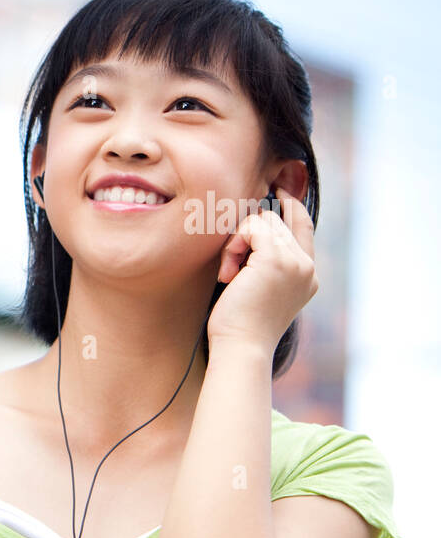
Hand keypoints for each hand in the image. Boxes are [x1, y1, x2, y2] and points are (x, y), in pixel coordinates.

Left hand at [208, 185, 318, 352]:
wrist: (241, 347)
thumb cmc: (239, 326)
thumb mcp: (260, 291)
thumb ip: (267, 264)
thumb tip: (255, 229)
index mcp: (307, 276)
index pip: (304, 228)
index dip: (292, 206)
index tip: (279, 191)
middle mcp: (307, 267)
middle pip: (277, 221)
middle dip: (247, 236)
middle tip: (230, 268)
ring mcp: (296, 262)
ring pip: (263, 221)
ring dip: (237, 243)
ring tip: (229, 274)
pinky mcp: (277, 258)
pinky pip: (252, 226)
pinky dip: (233, 245)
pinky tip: (228, 274)